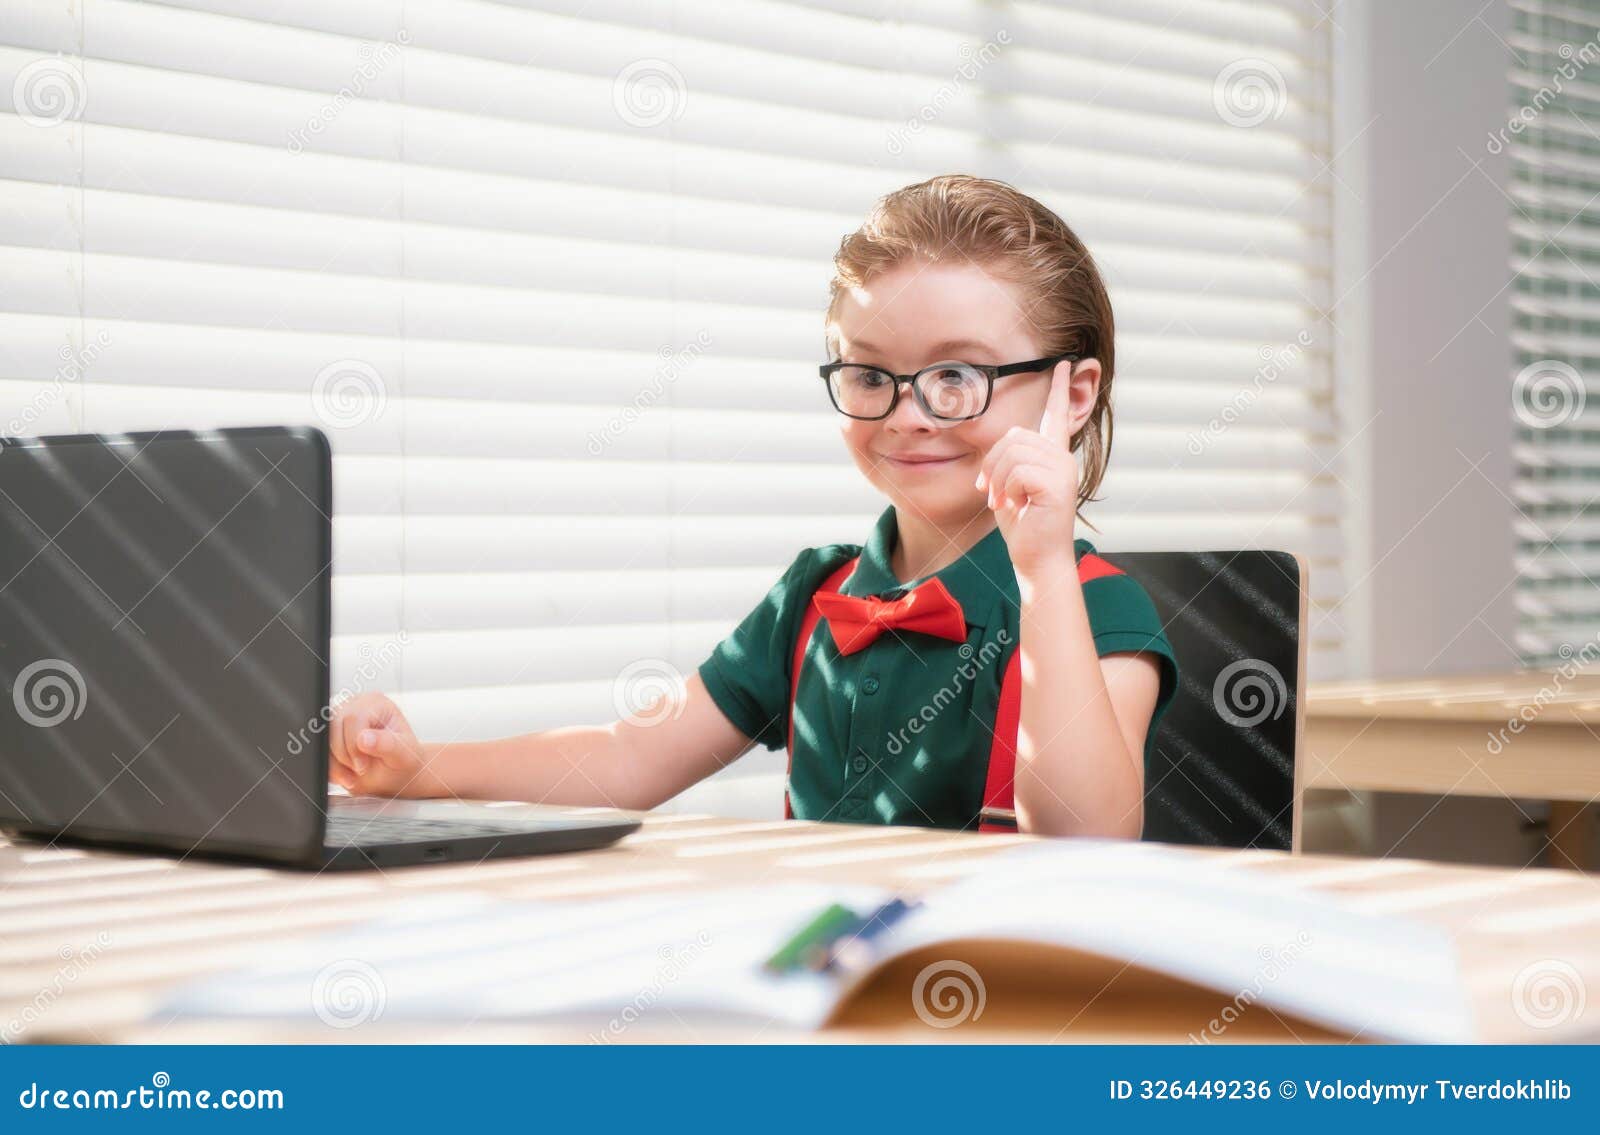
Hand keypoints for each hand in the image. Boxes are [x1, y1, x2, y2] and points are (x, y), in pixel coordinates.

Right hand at [327, 692, 443, 798]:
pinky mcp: (327, 734)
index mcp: (375, 703)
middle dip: (344, 756)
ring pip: (320, 740)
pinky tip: (346, 774)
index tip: (364, 766)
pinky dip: (329, 768)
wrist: (397, 772)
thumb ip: (387, 745)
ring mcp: (338, 718)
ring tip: (355, 775)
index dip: (353, 746)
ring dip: (335, 764)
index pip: (352, 718)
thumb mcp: (402, 755)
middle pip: (331, 727)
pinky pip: (317, 752)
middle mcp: (354, 705)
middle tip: (360, 771)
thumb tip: (364, 738)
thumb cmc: (403, 760)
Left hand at [975, 363, 1078, 578]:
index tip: (1063, 363)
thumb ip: (1009, 460)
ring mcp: (1063, 469)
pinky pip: (1017, 471)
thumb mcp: (1010, 485)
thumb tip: (1006, 442)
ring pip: (1012, 453)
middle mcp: (1062, 457)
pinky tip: (1016, 507)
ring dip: (998, 480)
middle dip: (992, 464)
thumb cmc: (1023, 525)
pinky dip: (1007, 491)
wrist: (1037, 558)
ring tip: (1005, 502)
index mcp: (1053, 455)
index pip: (1057, 415)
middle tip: (992, 492)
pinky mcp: (1057, 484)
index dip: (1059, 389)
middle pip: (1014, 436)